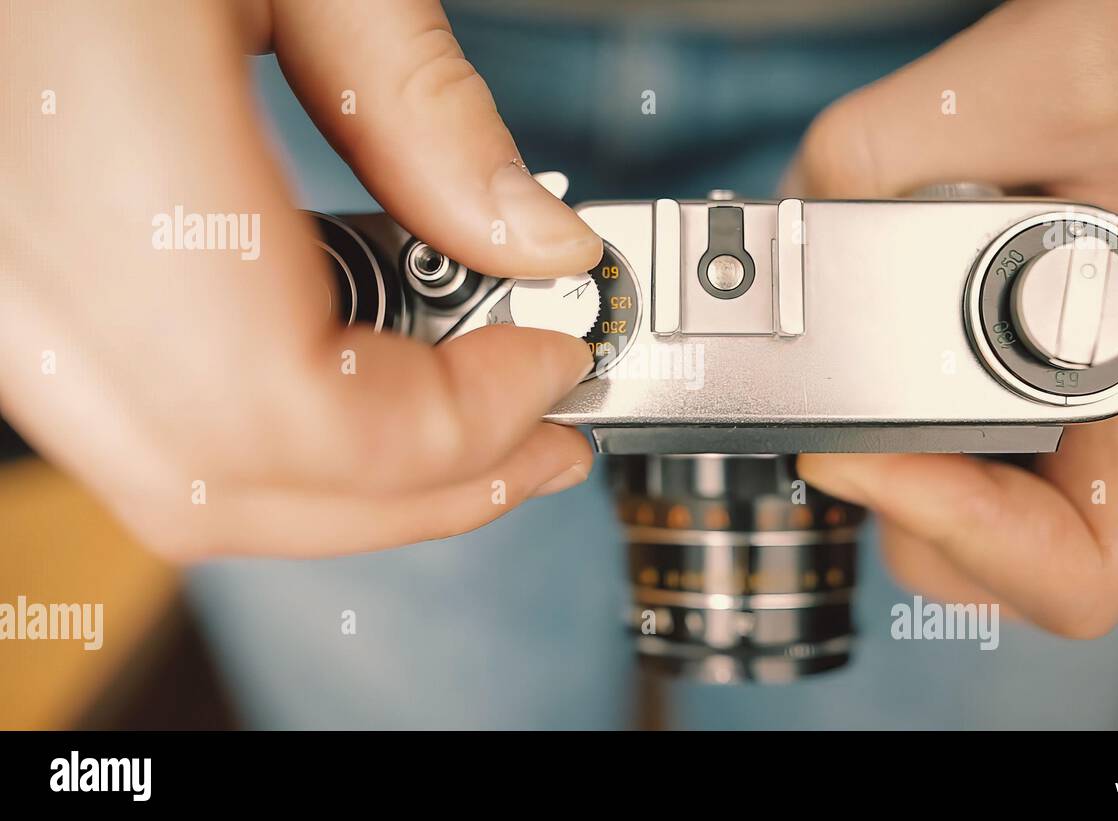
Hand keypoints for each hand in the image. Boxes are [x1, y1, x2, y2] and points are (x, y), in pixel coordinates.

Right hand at [0, 0, 603, 558]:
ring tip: (469, 410)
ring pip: (176, 479)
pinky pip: (142, 421)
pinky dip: (275, 430)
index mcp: (88, 147)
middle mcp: (11, 249)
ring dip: (349, 477)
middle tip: (535, 437)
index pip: (285, 411)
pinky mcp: (12, 282)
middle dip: (416, 492)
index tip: (551, 374)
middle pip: (227, 487)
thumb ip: (430, 115)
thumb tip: (542, 248)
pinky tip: (355, 360)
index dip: (447, 433)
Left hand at [786, 0, 1117, 635]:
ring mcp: (1075, 395)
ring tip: (855, 352)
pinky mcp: (1028, 357)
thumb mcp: (1048, 76)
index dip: (954, 537)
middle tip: (832, 405)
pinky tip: (870, 313)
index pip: (1073, 571)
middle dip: (896, 499)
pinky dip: (886, 394)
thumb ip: (898, 144)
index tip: (860, 450)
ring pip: (962, 500)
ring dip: (887, 452)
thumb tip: (786, 217)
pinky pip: (949, 429)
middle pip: (989, 558)